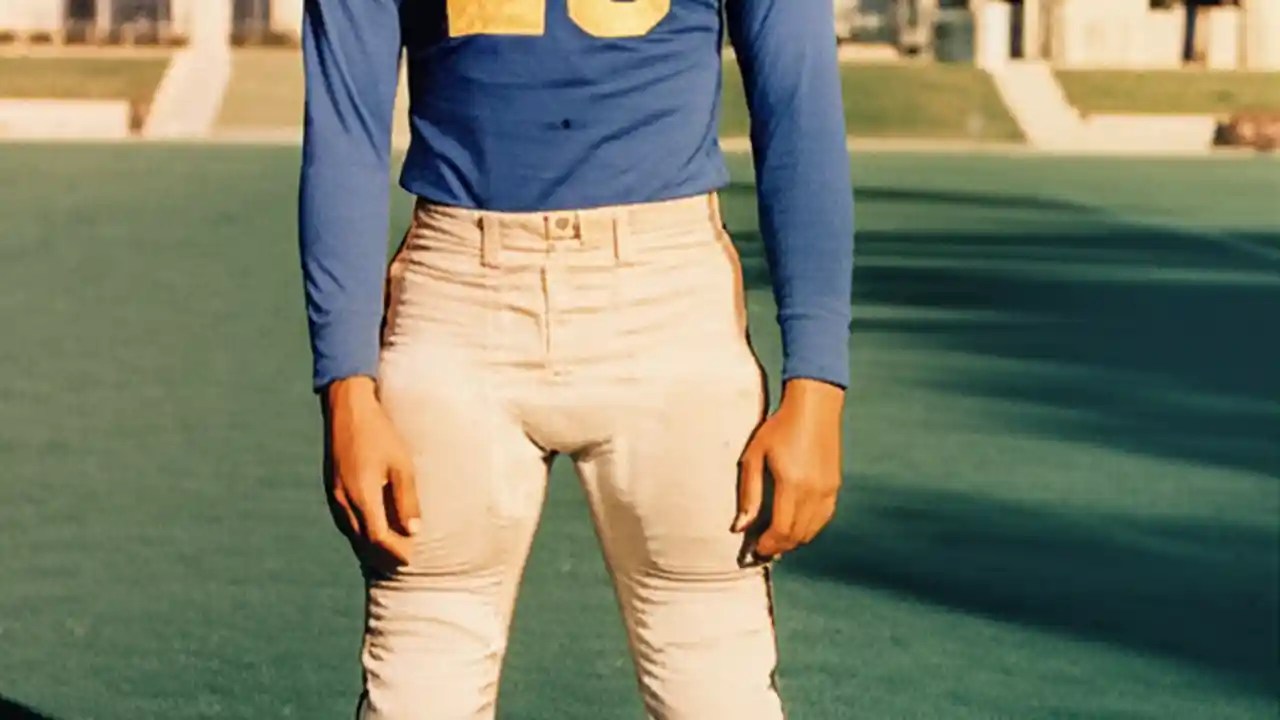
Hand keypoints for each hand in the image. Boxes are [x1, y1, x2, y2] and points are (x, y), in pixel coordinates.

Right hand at [322, 376, 420, 569]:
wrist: (347, 408)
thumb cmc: (380, 434)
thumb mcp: (401, 465)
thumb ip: (407, 500)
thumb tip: (413, 531)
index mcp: (362, 495)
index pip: (378, 537)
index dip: (394, 551)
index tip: (410, 559)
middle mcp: (343, 500)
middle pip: (362, 540)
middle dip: (382, 554)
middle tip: (401, 562)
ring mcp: (333, 495)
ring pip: (350, 532)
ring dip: (368, 546)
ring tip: (386, 554)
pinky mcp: (330, 488)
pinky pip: (343, 520)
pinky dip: (356, 532)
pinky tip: (367, 533)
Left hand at [734, 378, 843, 559]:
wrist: (814, 407)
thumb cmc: (778, 428)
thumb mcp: (754, 456)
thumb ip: (748, 494)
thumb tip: (740, 527)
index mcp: (792, 484)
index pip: (781, 530)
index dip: (768, 545)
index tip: (755, 549)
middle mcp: (814, 491)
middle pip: (797, 535)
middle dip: (779, 547)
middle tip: (763, 549)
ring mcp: (828, 490)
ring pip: (812, 531)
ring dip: (794, 540)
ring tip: (776, 540)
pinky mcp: (835, 486)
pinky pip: (823, 519)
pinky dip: (809, 529)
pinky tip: (795, 527)